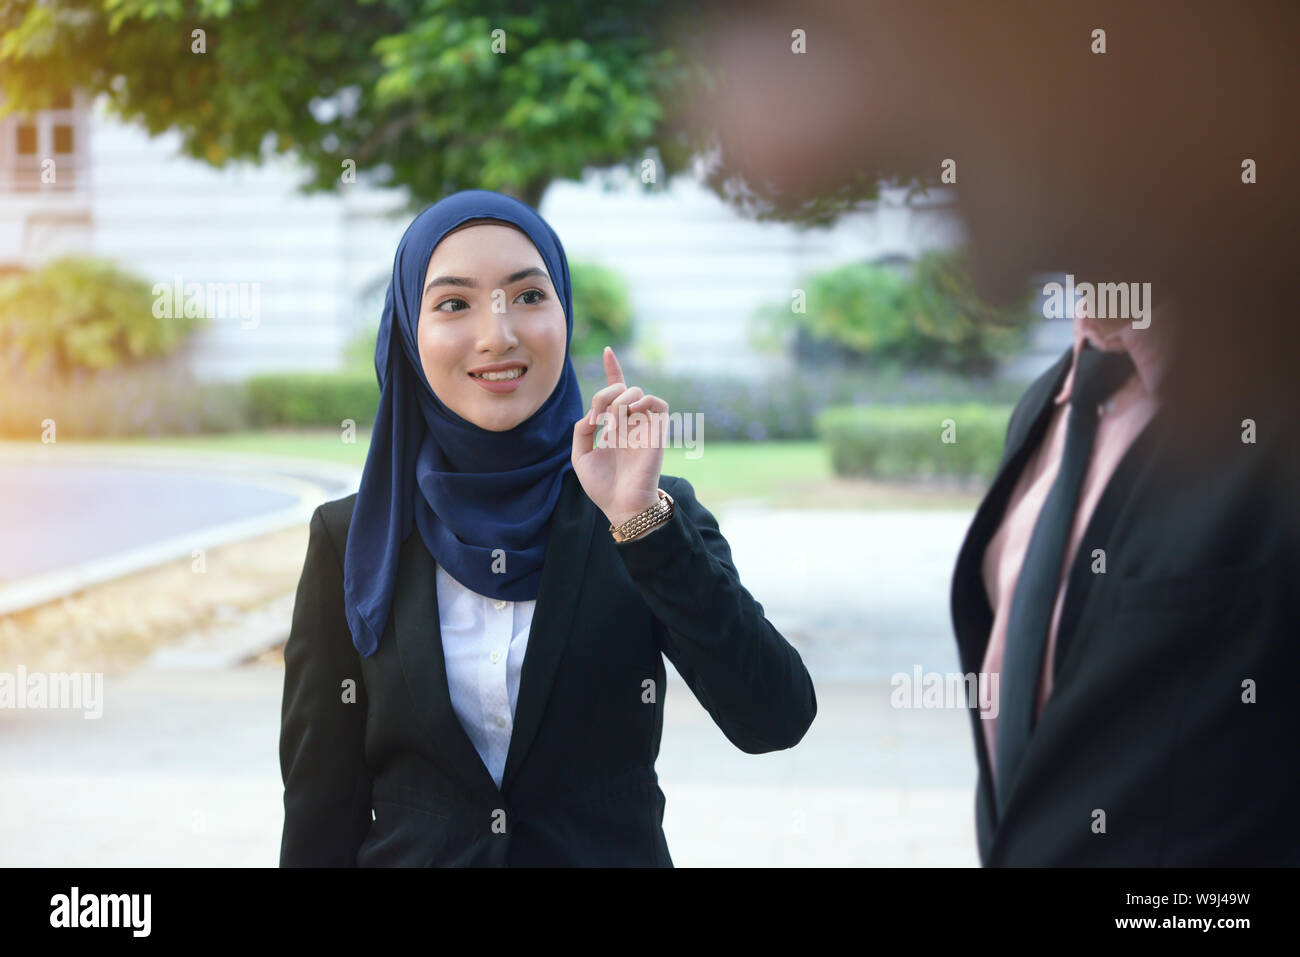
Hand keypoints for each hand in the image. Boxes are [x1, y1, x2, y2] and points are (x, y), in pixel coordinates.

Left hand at [571, 346, 668, 527]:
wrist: (622, 505)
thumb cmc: (603, 486)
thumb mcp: (581, 456)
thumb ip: (581, 430)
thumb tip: (592, 414)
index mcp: (614, 426)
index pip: (615, 392)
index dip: (612, 370)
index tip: (607, 350)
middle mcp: (630, 423)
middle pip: (620, 389)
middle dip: (604, 394)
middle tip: (597, 418)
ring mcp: (644, 426)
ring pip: (636, 392)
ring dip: (618, 402)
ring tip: (611, 427)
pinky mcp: (657, 431)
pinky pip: (658, 403)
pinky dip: (644, 401)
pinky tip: (630, 414)